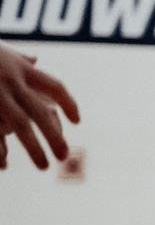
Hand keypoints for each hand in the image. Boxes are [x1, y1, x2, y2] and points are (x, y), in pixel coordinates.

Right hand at [0, 43, 79, 170]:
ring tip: (44, 166)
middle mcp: (10, 80)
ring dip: (35, 147)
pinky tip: (5, 163)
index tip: (77, 121)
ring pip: (21, 124)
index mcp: (19, 67)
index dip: (70, 103)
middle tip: (64, 156)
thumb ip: (17, 58)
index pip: (55, 86)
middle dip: (54, 136)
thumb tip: (36, 59)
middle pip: (41, 112)